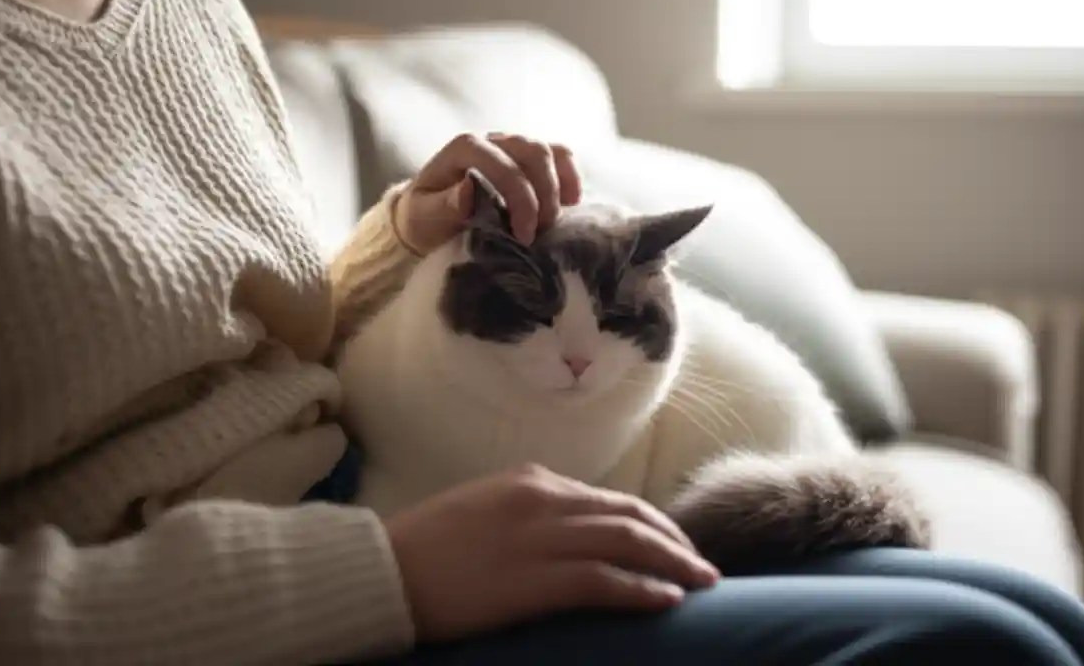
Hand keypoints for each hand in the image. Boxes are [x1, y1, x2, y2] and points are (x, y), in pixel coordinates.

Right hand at [384, 464, 719, 641]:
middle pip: (628, 514)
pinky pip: (604, 580)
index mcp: (529, 481)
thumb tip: (567, 533)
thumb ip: (526, 514)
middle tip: (704, 565)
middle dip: (673, 540)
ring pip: (626, 541)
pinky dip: (642, 589)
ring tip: (704, 583)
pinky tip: (668, 601)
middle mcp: (541, 499)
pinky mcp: (532, 580)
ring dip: (673, 562)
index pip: (607, 499)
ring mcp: (538, 537)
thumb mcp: (481, 513)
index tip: (673, 544)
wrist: (379, 573)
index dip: (650, 522)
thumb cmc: (423, 550)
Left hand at [394, 132, 582, 253]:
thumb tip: (469, 188)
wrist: (429, 216)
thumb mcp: (424, 216)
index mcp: (464, 148)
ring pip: (550, 151)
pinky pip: (561, 157)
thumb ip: (443, 205)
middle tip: (540, 232)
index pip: (502, 162)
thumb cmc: (425, 217)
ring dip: (559, 188)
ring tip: (553, 222)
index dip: (519, 197)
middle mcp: (492, 140)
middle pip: (533, 151)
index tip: (523, 235)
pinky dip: (571, 178)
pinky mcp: (530, 160)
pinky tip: (570, 205)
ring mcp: (514, 146)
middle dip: (544, 194)